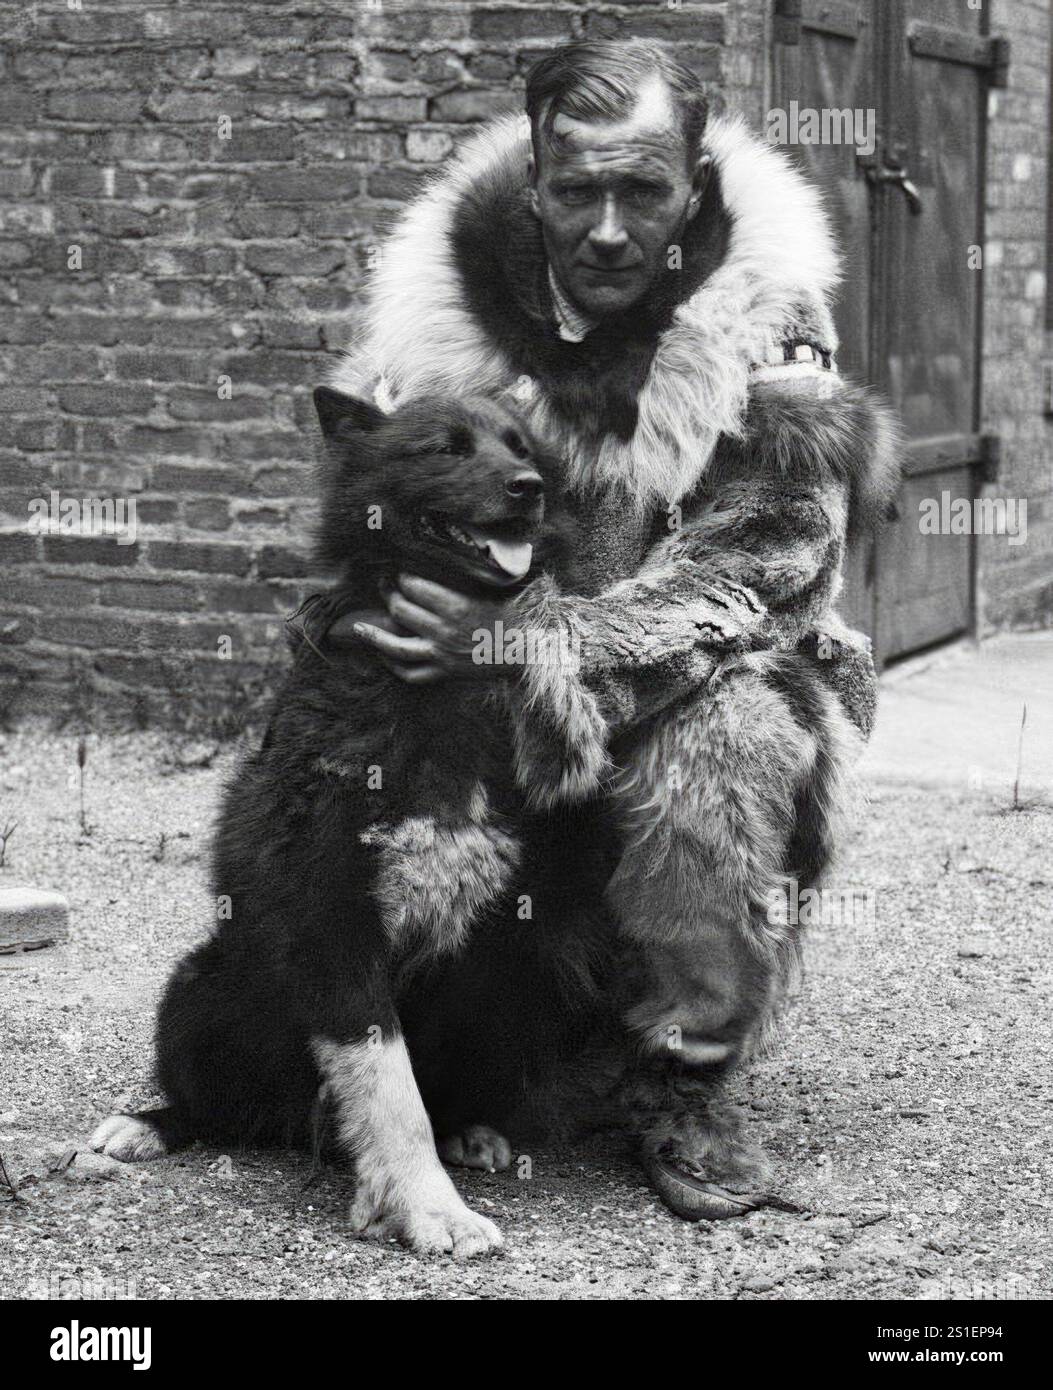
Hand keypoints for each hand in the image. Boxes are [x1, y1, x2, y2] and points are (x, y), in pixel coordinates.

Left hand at [342, 574, 513, 684]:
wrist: (529, 653)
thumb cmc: (516, 616)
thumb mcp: (494, 589)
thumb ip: (471, 574)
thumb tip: (460, 549)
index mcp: (457, 606)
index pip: (414, 586)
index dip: (402, 576)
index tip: (399, 570)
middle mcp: (444, 631)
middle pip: (401, 610)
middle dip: (388, 593)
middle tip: (384, 584)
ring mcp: (442, 654)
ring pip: (397, 646)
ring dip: (375, 635)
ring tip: (359, 627)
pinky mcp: (445, 672)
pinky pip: (412, 673)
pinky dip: (394, 666)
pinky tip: (384, 656)